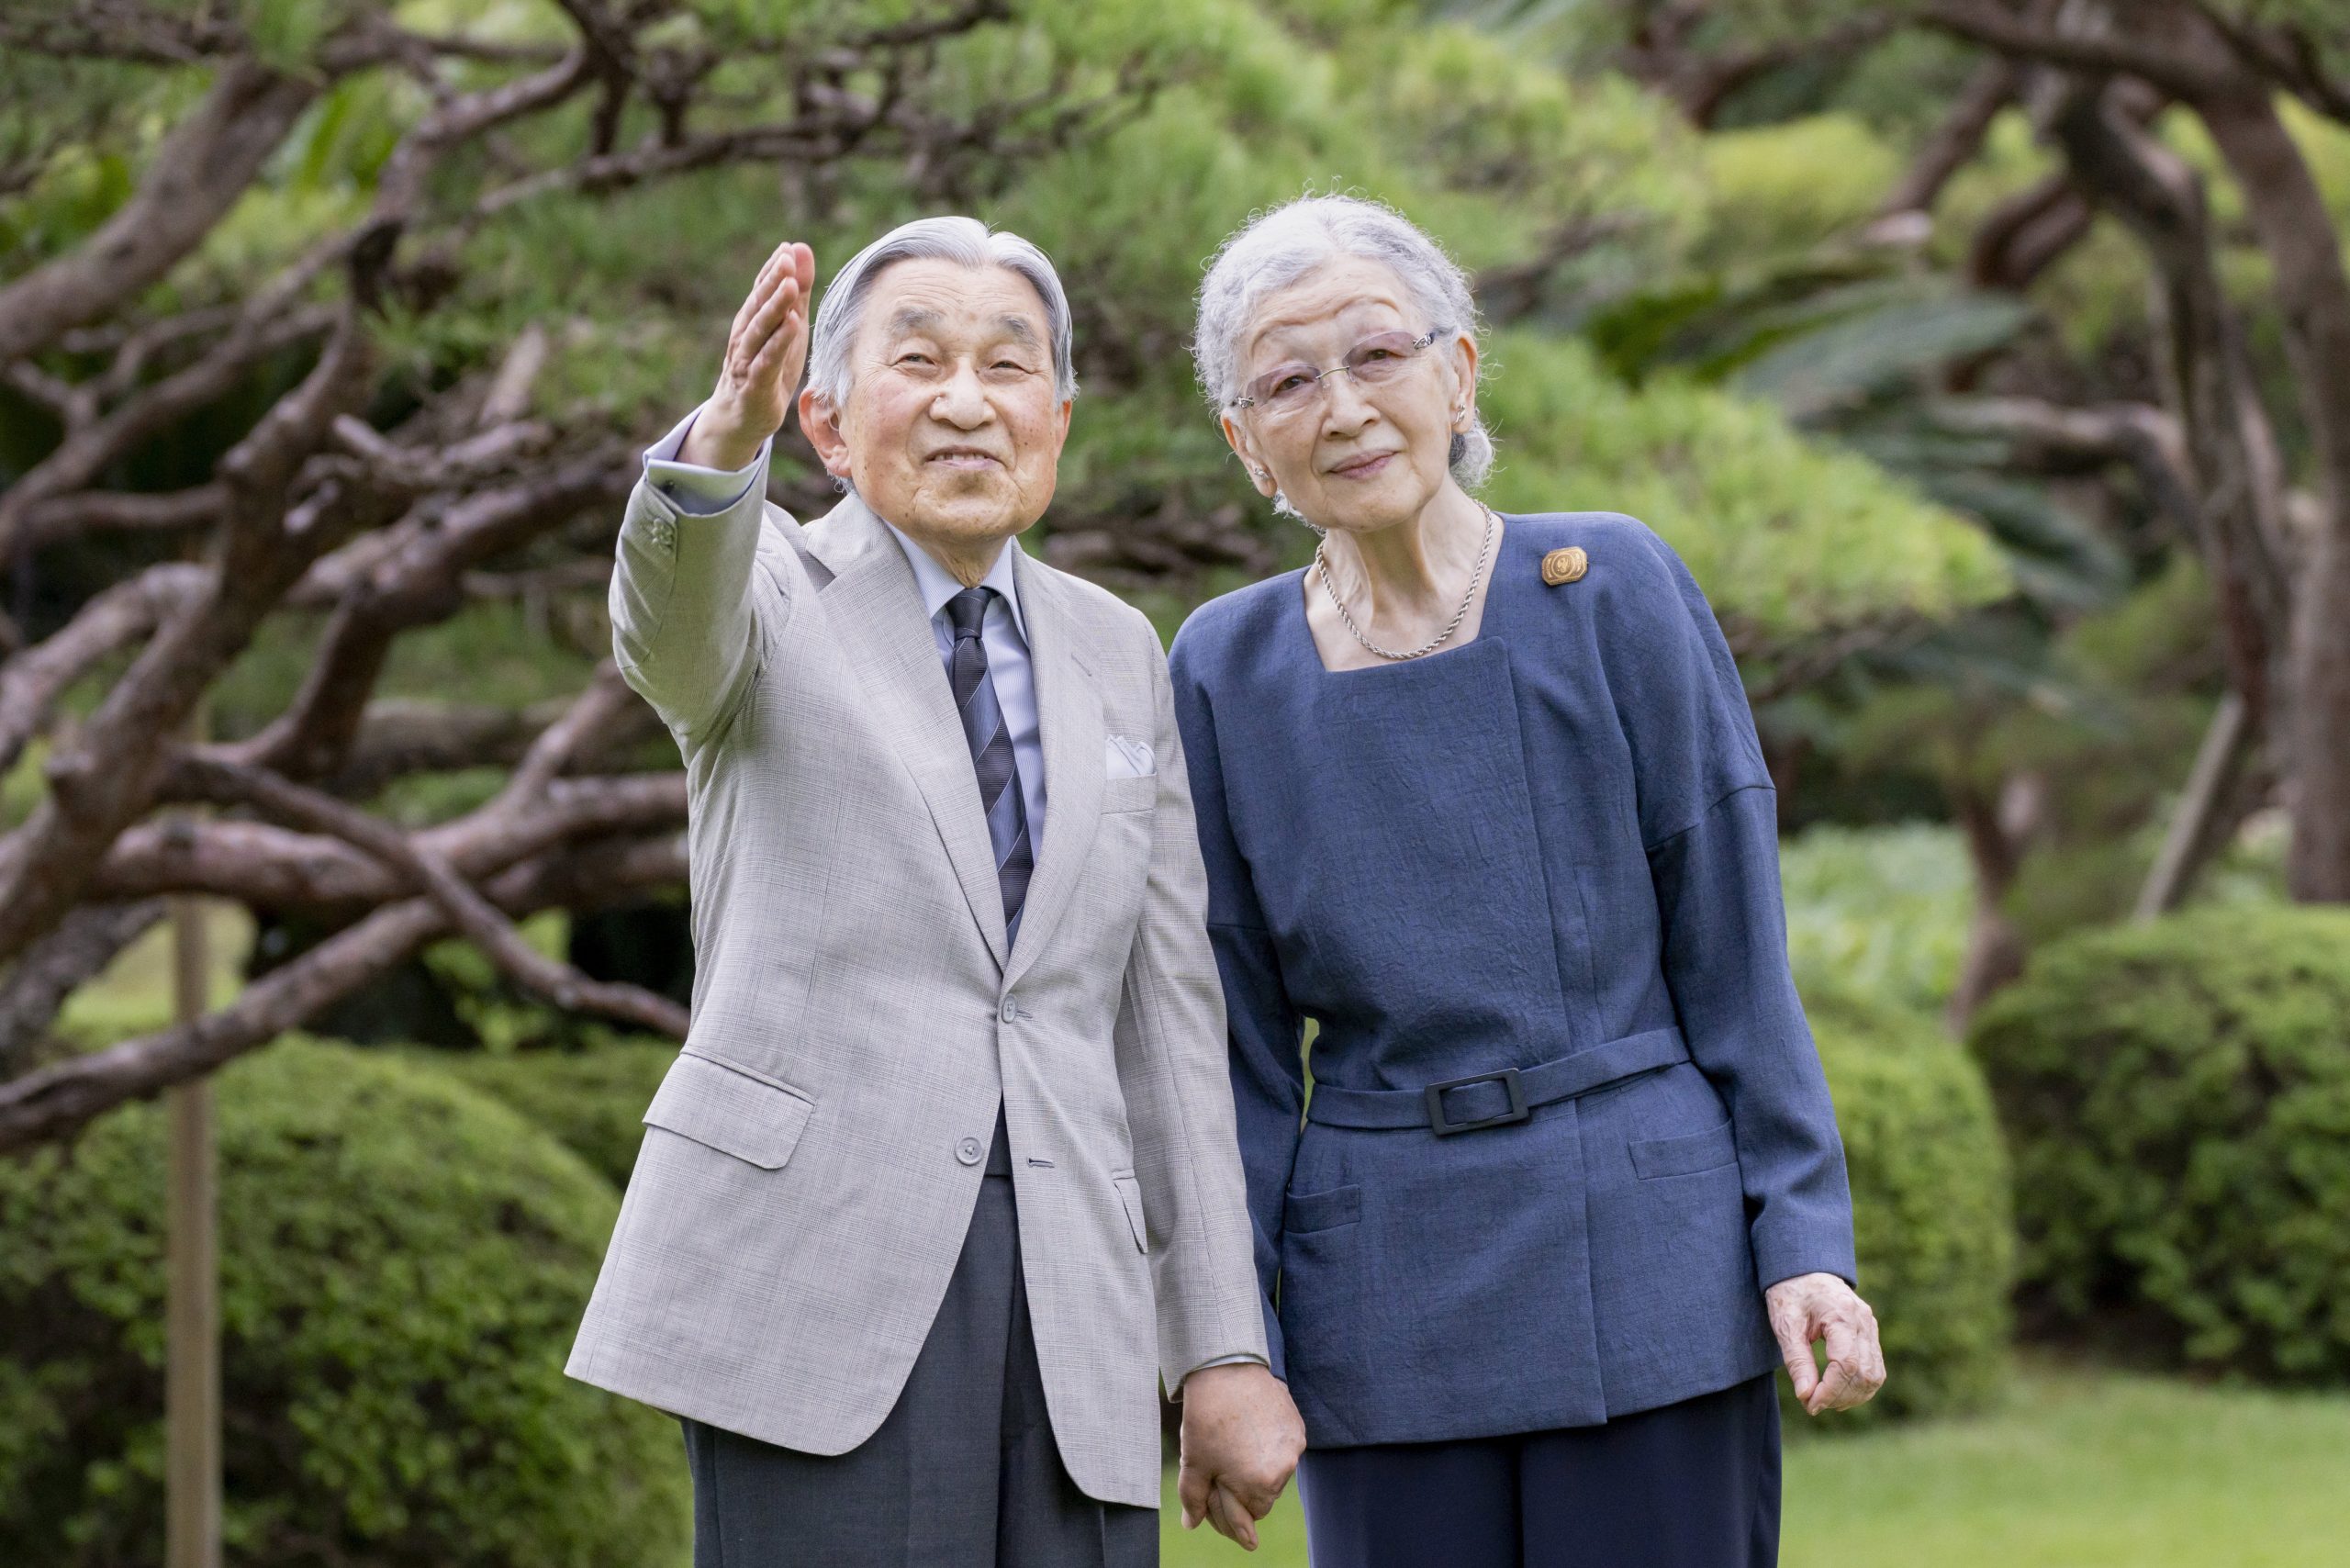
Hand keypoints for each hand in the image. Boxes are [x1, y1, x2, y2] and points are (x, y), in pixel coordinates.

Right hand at [681, 239, 814, 471]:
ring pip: (760, 329)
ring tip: (790, 286)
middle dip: (772, 281)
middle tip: (786, 258)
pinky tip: (792, 326)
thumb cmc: (769, 367)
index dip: (773, 269)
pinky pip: (766, 360)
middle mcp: (745, 335)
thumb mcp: (788, 328)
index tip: (788, 249)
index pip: (761, 289)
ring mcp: (747, 360)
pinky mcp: (755, 384)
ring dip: (774, 307)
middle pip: (758, 304)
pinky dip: (778, 343)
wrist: (743, 417)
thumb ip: (796, 292)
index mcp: (753, 320)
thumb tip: (800, 248)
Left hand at [1176, 1362, 1304, 1550]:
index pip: (1246, 1518)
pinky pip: (1282, 1452)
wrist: (1227, 1369)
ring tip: (1230, 1449)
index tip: (1211, 1504)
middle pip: (1261, 1499)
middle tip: (1216, 1475)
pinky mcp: (1297, 1427)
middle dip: (1239, 1493)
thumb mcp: (1193, 1463)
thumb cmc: (1207, 1417)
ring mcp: (1294, 1447)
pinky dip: (1265, 1450)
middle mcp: (1283, 1470)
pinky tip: (1247, 1434)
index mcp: (1259, 1485)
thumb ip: (1194, 1499)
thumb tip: (1190, 1524)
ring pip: (1272, 1476)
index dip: (1225, 1514)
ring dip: (1253, 1471)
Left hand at [1765, 1271, 1886, 1414]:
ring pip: (1875, 1375)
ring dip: (1853, 1396)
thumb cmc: (1790, 1292)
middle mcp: (1863, 1321)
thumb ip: (1797, 1361)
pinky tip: (1839, 1392)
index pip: (1846, 1364)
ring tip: (1825, 1401)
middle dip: (1839, 1396)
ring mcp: (1870, 1326)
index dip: (1830, 1391)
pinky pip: (1875, 1367)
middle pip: (1863, 1373)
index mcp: (1841, 1314)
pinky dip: (1860, 1385)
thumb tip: (1806, 1396)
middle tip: (1812, 1405)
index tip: (1810, 1405)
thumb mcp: (1785, 1324)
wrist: (1803, 1267)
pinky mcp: (1870, 1332)